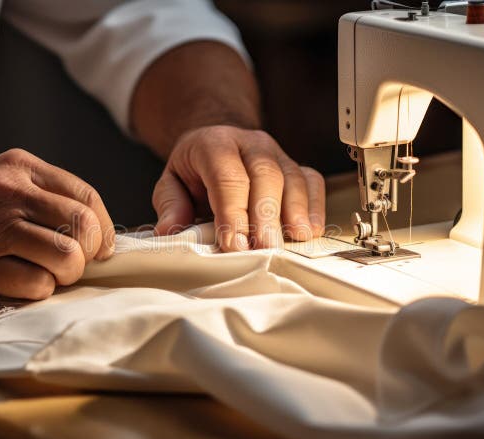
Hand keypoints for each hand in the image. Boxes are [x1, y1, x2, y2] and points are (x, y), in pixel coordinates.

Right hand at [0, 149, 114, 299]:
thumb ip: (43, 197)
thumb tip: (95, 233)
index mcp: (21, 167)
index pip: (87, 196)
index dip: (103, 228)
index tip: (99, 248)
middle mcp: (10, 191)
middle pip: (83, 225)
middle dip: (88, 254)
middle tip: (71, 265)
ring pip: (66, 255)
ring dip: (65, 275)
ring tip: (48, 276)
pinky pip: (35, 284)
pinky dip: (37, 291)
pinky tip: (19, 284)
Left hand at [152, 126, 324, 250]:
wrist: (217, 144)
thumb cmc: (195, 170)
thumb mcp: (172, 182)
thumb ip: (170, 205)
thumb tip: (168, 231)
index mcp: (215, 144)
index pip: (228, 177)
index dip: (232, 212)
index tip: (234, 244)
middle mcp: (251, 143)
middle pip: (266, 176)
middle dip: (266, 216)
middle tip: (264, 249)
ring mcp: (277, 153)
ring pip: (292, 178)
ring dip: (294, 212)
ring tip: (292, 241)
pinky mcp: (296, 166)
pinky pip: (312, 182)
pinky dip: (314, 207)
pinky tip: (309, 231)